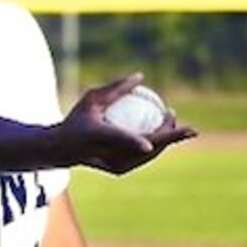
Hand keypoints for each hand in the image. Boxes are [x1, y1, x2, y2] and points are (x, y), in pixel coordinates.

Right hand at [56, 73, 197, 174]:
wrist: (64, 150)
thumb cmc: (77, 120)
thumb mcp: (91, 98)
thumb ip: (115, 88)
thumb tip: (140, 76)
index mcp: (98, 137)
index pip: (118, 138)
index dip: (134, 142)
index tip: (148, 145)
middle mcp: (108, 155)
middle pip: (144, 149)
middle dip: (170, 138)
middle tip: (183, 123)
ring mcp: (115, 166)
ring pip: (149, 154)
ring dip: (166, 139)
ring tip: (171, 119)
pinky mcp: (120, 170)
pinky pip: (144, 156)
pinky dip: (156, 143)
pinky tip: (163, 130)